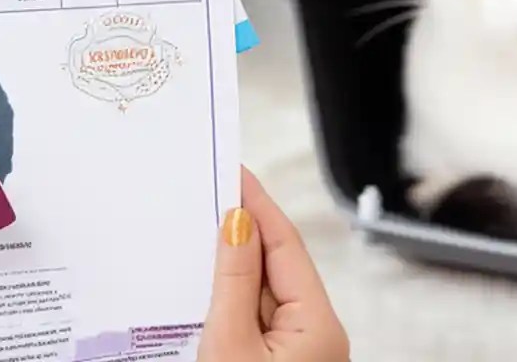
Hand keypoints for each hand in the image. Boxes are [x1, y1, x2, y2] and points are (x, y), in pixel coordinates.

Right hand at [198, 168, 348, 361]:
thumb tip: (238, 224)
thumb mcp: (230, 343)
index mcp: (318, 323)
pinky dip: (231, 300)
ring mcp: (298, 350)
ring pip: (263, 294)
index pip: (287, 246)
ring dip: (232, 268)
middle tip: (208, 195)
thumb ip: (234, 282)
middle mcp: (316, 333)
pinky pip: (254, 320)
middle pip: (277, 267)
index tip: (234, 173)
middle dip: (242, 232)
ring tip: (198, 234)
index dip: (259, 206)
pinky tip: (204, 287)